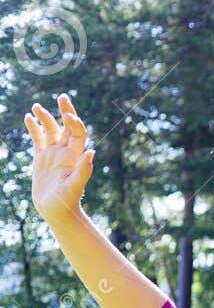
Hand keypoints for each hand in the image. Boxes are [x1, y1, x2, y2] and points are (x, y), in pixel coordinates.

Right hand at [25, 94, 93, 222]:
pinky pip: (38, 139)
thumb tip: (92, 152)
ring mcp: (53, 154)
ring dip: (46, 118)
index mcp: (75, 156)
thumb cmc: (67, 202)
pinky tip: (28, 118)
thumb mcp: (74, 187)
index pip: (78, 134)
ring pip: (51, 130)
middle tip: (63, 96)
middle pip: (67, 127)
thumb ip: (83, 170)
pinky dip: (34, 128)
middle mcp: (66, 152)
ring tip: (36, 106)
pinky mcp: (41, 159)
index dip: (75, 123)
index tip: (68, 115)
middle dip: (65, 111)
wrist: (57, 211)